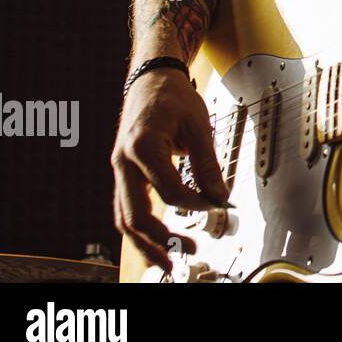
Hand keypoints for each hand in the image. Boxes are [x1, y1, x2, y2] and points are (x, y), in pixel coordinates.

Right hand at [110, 68, 228, 271]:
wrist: (150, 79)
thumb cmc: (171, 96)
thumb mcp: (199, 124)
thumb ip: (208, 164)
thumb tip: (221, 196)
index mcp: (142, 147)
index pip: (169, 191)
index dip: (196, 204)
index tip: (217, 206)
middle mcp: (123, 163)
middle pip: (133, 216)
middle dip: (159, 242)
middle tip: (184, 255)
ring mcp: (120, 171)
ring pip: (124, 218)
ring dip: (145, 244)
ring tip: (168, 262)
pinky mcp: (124, 175)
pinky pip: (126, 209)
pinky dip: (140, 230)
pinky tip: (157, 242)